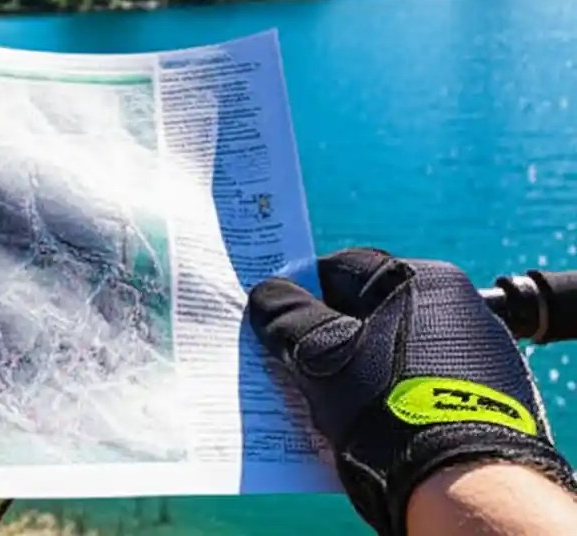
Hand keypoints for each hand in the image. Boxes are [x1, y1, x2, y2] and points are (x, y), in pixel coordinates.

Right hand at [248, 249, 576, 534]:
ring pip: (393, 349)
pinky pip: (419, 382)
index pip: (342, 270)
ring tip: (331, 403)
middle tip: (296, 366)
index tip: (276, 323)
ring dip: (359, 368)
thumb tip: (267, 294)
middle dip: (330, 335)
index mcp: (422, 279)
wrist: (463, 484)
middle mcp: (459, 305)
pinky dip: (391, 395)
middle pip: (370, 311)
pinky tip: (371, 423)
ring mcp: (478, 353)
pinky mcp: (488, 396)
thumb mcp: (322, 356)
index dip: (300, 294)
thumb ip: (288, 317)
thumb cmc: (387, 404)